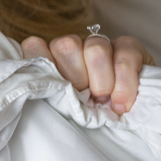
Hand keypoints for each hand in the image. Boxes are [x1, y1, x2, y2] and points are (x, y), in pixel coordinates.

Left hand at [21, 33, 149, 114]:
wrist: (128, 114)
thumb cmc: (85, 116)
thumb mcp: (62, 110)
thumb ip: (49, 95)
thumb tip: (33, 94)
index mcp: (50, 60)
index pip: (35, 46)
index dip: (43, 68)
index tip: (52, 93)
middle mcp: (72, 47)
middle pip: (65, 46)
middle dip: (76, 79)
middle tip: (84, 100)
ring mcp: (100, 44)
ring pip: (95, 49)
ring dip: (101, 82)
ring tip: (104, 102)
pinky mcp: (128, 46)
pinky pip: (125, 56)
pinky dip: (124, 84)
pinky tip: (121, 103)